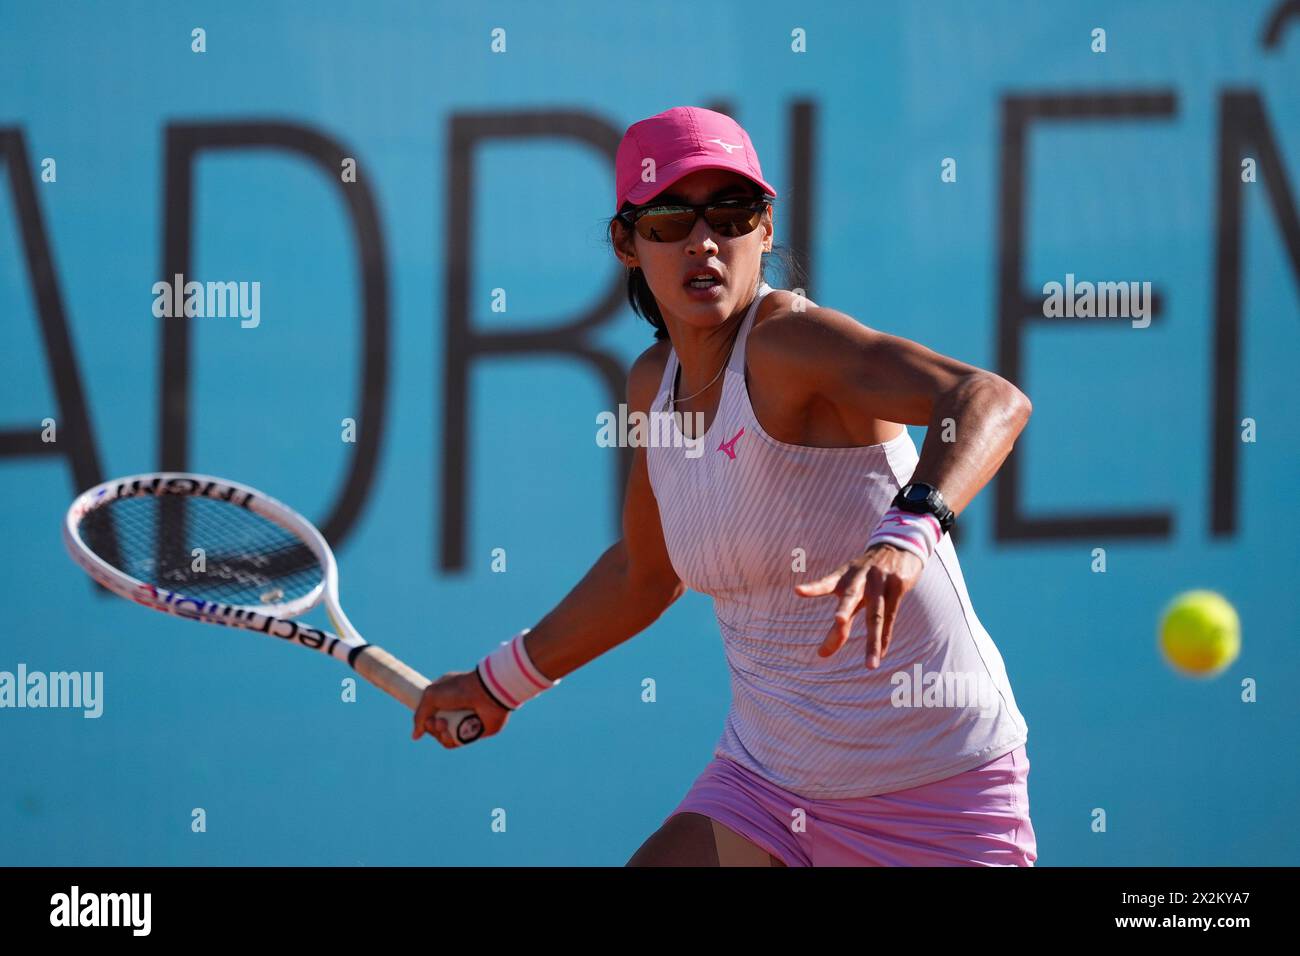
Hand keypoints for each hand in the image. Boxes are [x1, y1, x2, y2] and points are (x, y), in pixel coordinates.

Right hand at [412, 670, 509, 748]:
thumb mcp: (431, 696)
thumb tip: (415, 736)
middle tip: (437, 721)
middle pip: (434, 727)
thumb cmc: (459, 689)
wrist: (486, 694)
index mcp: (445, 696)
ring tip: (444, 725)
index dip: (425, 718)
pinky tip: (450, 733)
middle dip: (432, 726)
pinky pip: (455, 742)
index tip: (427, 717)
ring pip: (443, 736)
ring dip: (440, 733)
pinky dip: (449, 740)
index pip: (429, 713)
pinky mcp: (473, 732)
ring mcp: (464, 721)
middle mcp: (455, 709)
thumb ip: (419, 716)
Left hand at [794, 544, 923, 669]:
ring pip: (876, 614)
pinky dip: (886, 638)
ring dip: (873, 640)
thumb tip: (822, 654)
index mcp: (845, 575)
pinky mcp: (898, 586)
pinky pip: (891, 616)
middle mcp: (861, 577)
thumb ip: (840, 621)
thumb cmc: (868, 575)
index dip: (813, 588)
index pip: (826, 582)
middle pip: (852, 596)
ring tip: (870, 663)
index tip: (797, 591)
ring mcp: (880, 581)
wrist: (899, 545)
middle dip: (846, 609)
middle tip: (839, 620)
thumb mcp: (853, 590)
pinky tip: (881, 654)